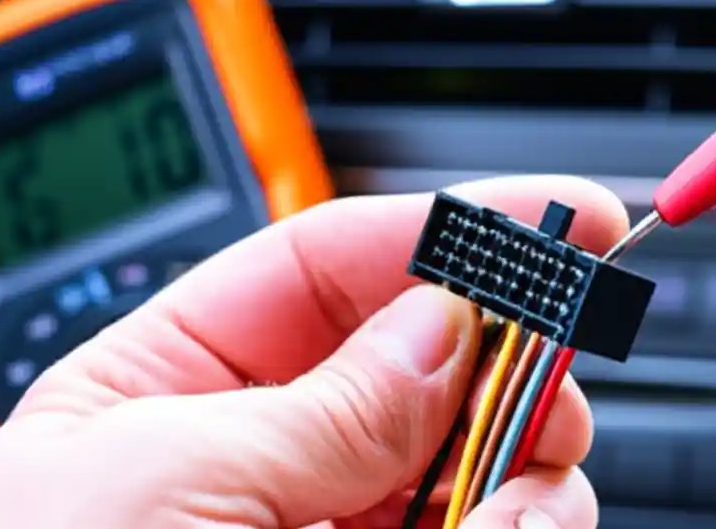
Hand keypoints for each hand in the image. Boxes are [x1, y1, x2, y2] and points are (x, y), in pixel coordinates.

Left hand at [0, 176, 627, 527]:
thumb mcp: (157, 491)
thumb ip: (317, 406)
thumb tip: (444, 324)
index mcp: (167, 393)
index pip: (323, 268)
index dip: (442, 229)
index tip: (558, 217)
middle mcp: (267, 461)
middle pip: (425, 357)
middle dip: (506, 352)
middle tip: (558, 365)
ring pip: (483, 454)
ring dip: (525, 462)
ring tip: (509, 499)